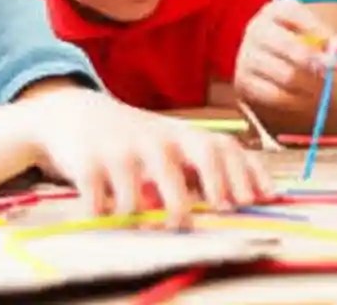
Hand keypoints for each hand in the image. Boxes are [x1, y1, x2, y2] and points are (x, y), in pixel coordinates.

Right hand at [24, 89, 272, 227]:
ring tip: (146, 223)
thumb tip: (258, 197)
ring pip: (141, 187)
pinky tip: (102, 214)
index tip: (255, 198)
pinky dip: (100, 209)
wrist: (77, 113)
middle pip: (192, 156)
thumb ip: (207, 170)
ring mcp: (122, 149)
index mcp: (183, 136)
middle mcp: (158, 139)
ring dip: (144, 209)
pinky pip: (96, 195)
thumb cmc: (138, 140)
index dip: (242, 172)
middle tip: (220, 210)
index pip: (222, 148)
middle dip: (212, 183)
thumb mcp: (173, 146)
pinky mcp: (87, 162)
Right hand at [235, 0, 336, 109]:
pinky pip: (275, 96)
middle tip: (334, 77)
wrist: (265, 56)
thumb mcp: (311, 31)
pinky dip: (296, 101)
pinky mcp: (243, 80)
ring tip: (325, 91)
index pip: (299, 16)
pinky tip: (307, 99)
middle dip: (319, 66)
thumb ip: (332, 41)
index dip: (322, 34)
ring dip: (312, 87)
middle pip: (293, 49)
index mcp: (276, 10)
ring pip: (287, 76)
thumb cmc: (295, 40)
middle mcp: (258, 29)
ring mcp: (247, 55)